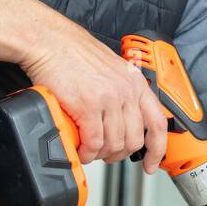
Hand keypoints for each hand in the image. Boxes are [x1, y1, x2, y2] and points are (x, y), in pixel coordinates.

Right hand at [20, 16, 167, 169]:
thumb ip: (121, 92)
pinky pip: (94, 142)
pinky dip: (87, 152)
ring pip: (114, 144)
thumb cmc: (73, 54)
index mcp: (135, 83)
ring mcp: (108, 99)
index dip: (157, 149)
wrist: (49, 41)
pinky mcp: (87, 105)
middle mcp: (126, 91)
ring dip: (102, 154)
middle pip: (134, 140)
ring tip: (90, 151)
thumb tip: (123, 119)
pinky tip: (81, 150)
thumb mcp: (111, 70)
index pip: (157, 123)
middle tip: (107, 155)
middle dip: (120, 154)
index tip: (150, 163)